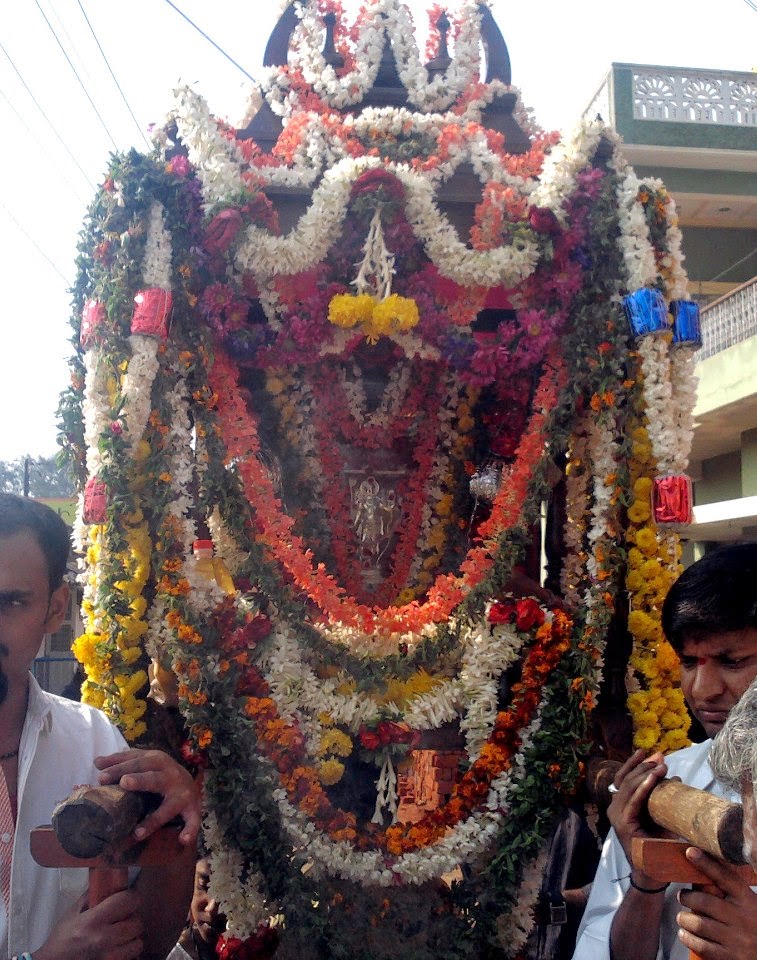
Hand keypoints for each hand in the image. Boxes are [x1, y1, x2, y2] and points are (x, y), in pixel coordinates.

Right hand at [34, 889, 142, 959]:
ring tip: (119, 936)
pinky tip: (117, 948)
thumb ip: (92, 896)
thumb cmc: (62, 939)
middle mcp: (104, 939)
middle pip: (137, 923)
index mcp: (94, 921)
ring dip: (131, 938)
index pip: (128, 901)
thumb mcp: (73, 913)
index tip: (127, 898)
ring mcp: (110, 957)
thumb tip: (109, 880)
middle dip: (131, 919)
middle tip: (122, 919)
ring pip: (138, 943)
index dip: (131, 897)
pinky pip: (132, 957)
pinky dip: (127, 952)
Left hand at [95, 748, 200, 844]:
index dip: (120, 768)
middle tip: (124, 782)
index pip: (138, 762)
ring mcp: (183, 794)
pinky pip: (192, 821)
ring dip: (155, 819)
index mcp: (158, 761)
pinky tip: (183, 840)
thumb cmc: (159, 773)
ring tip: (138, 833)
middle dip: (140, 780)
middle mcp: (171, 776)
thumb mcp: (144, 762)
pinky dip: (190, 830)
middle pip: (154, 778)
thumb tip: (97, 762)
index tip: (101, 777)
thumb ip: (122, 761)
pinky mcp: (192, 810)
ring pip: (169, 807)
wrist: (190, 785)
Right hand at [607, 748, 667, 877]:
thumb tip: (676, 778)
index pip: (623, 778)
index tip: (649, 752)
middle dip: (643, 766)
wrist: (653, 874)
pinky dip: (643, 788)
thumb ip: (662, 799)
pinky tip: (653, 779)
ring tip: (660, 766)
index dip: (634, 763)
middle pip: (625, 779)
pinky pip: (633, 802)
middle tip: (660, 757)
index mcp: (620, 805)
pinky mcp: (623, 825)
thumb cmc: (657, 846)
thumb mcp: (658, 817)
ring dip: (645, 774)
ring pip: (628, 787)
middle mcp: (614, 809)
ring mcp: (617, 817)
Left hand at [676, 847, 756, 959]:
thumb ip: (733, 891)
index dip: (706, 864)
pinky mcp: (731, 957)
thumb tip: (706, 868)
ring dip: (684, 919)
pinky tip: (685, 934)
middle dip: (687, 897)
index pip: (726, 878)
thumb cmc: (755, 924)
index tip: (690, 852)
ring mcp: (737, 940)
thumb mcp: (751, 905)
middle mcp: (742, 919)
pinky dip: (688, 938)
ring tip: (682, 918)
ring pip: (699, 923)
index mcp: (748, 901)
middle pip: (704, 901)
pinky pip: (701, 946)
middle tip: (683, 897)